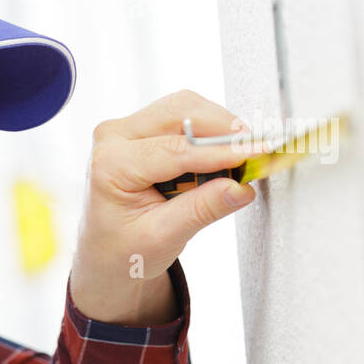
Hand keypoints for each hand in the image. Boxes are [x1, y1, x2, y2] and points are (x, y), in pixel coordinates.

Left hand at [69, 89, 260, 324]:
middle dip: (224, 129)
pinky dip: (211, 132)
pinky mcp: (142, 130)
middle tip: (258, 151)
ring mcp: (126, 129)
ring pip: (185, 108)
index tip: (257, 154)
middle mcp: (113, 138)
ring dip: (219, 129)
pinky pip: (184, 118)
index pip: (174, 150)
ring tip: (242, 158)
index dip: (220, 151)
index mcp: (109, 165)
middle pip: (180, 112)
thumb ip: (201, 211)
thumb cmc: (122, 250)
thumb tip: (241, 188)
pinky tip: (225, 156)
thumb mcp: (161, 239)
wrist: (105, 255)